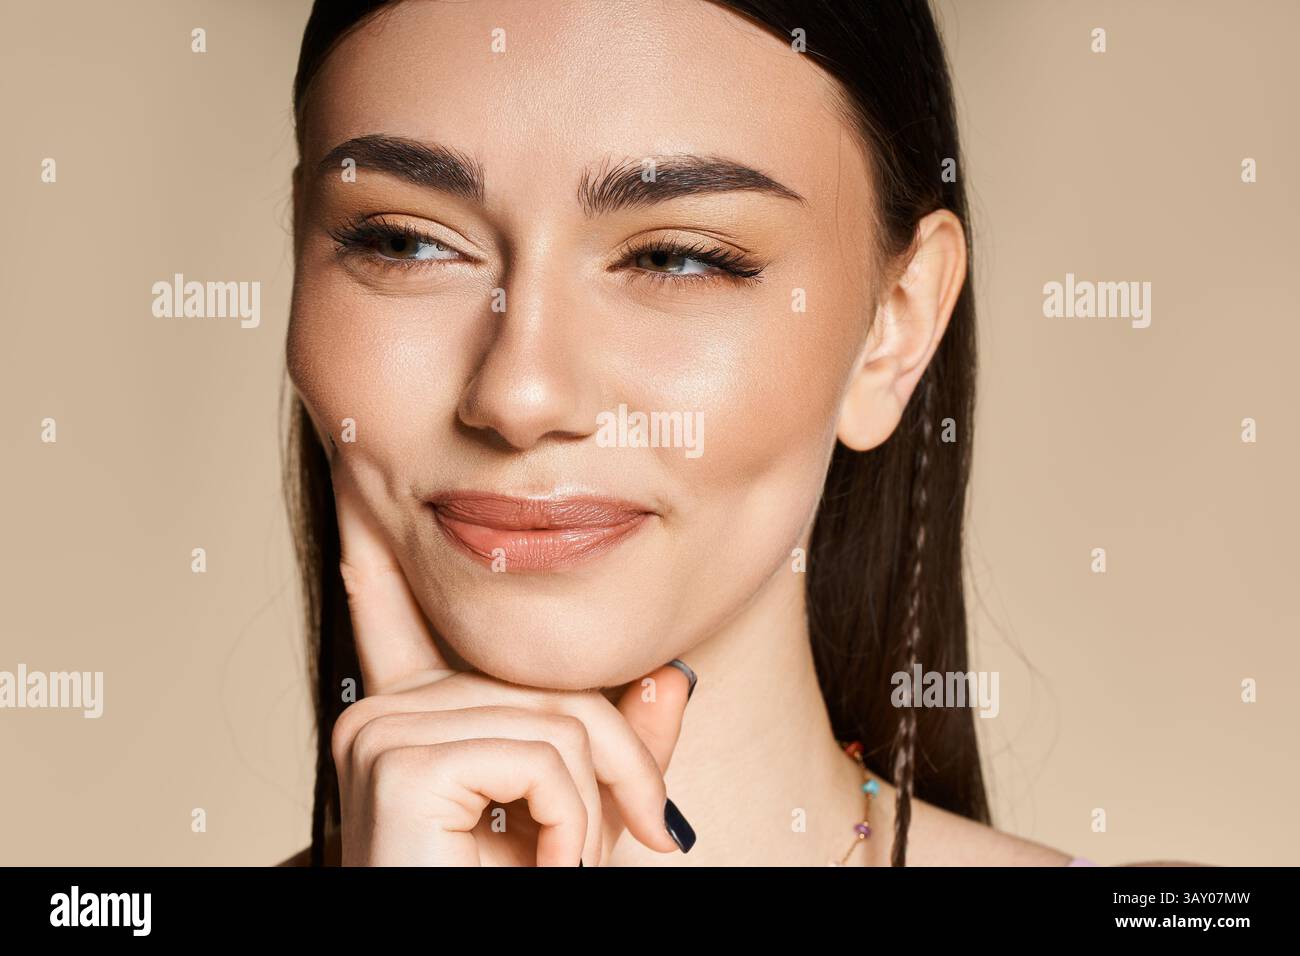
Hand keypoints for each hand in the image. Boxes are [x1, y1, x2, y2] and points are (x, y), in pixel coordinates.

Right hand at [328, 468, 694, 864]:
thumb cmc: (503, 894)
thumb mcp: (577, 818)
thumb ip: (620, 747)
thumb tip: (672, 679)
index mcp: (412, 719)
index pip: (396, 617)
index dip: (382, 560)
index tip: (363, 494)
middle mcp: (383, 711)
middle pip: (549, 681)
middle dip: (620, 759)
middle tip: (646, 833)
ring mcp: (382, 731)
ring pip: (559, 721)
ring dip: (595, 812)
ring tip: (566, 868)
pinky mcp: (399, 762)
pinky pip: (542, 758)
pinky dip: (572, 825)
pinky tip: (543, 869)